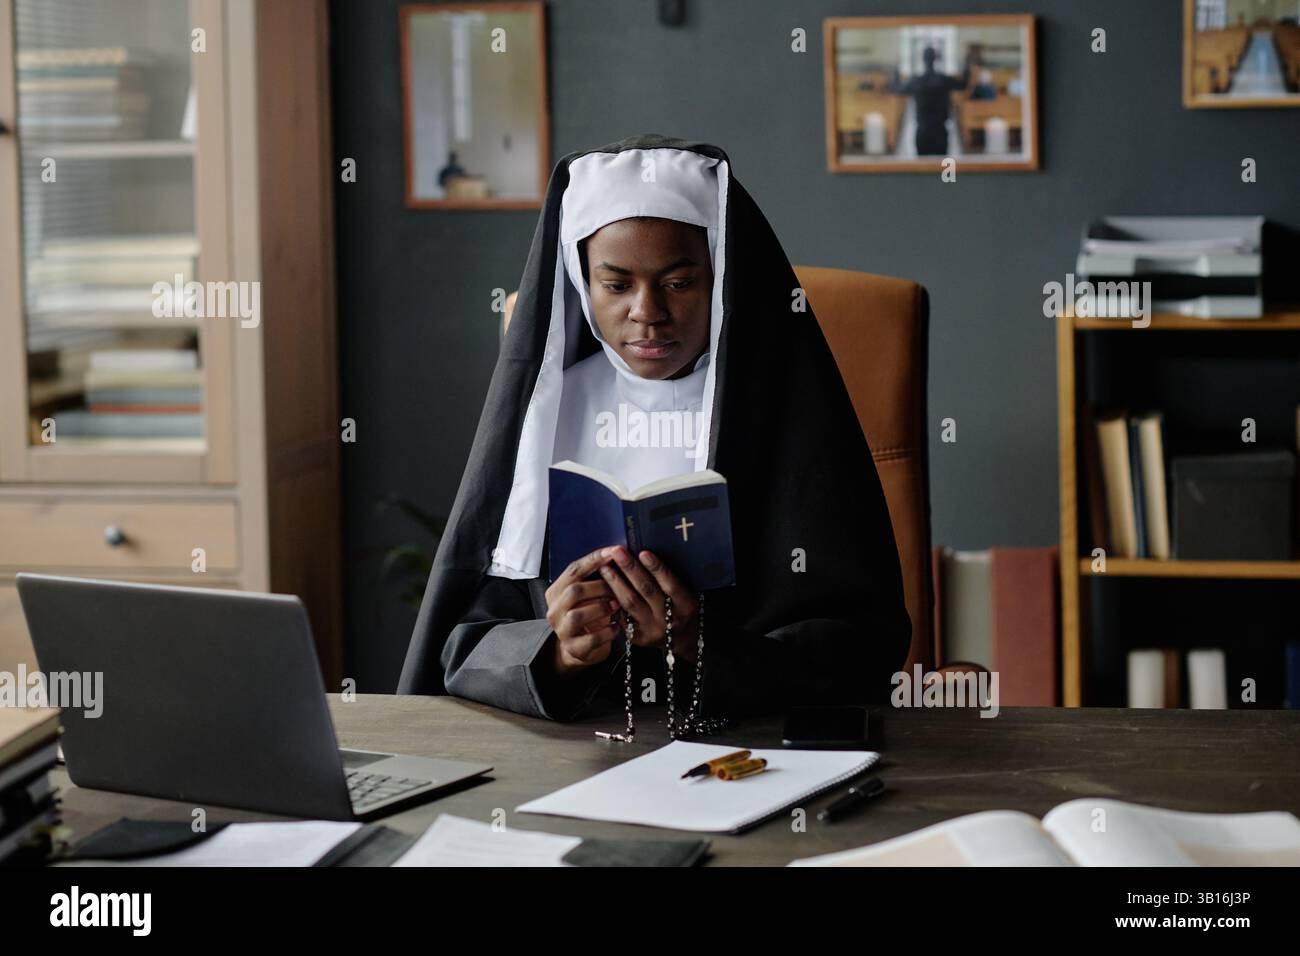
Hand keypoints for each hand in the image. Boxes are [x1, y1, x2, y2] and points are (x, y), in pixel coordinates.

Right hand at [544, 548, 619, 676]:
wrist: (578, 648)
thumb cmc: (586, 614)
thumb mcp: (586, 595)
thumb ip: (593, 577)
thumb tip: (615, 554)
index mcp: (556, 591)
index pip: (573, 570)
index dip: (594, 560)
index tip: (614, 552)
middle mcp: (554, 610)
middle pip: (574, 591)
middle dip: (600, 587)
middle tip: (617, 589)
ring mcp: (562, 631)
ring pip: (578, 615)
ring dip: (601, 608)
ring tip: (616, 606)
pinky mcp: (574, 648)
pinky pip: (591, 638)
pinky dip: (607, 631)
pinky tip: (616, 626)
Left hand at [598, 546, 697, 663]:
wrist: (682, 639)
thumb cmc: (681, 608)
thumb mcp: (687, 594)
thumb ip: (669, 579)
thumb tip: (644, 554)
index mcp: (686, 607)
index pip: (671, 585)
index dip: (657, 569)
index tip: (643, 552)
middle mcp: (668, 620)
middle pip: (647, 591)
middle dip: (630, 569)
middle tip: (617, 551)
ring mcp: (651, 630)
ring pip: (630, 603)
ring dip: (615, 582)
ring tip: (605, 566)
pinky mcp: (637, 637)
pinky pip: (621, 615)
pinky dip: (611, 598)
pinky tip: (601, 586)